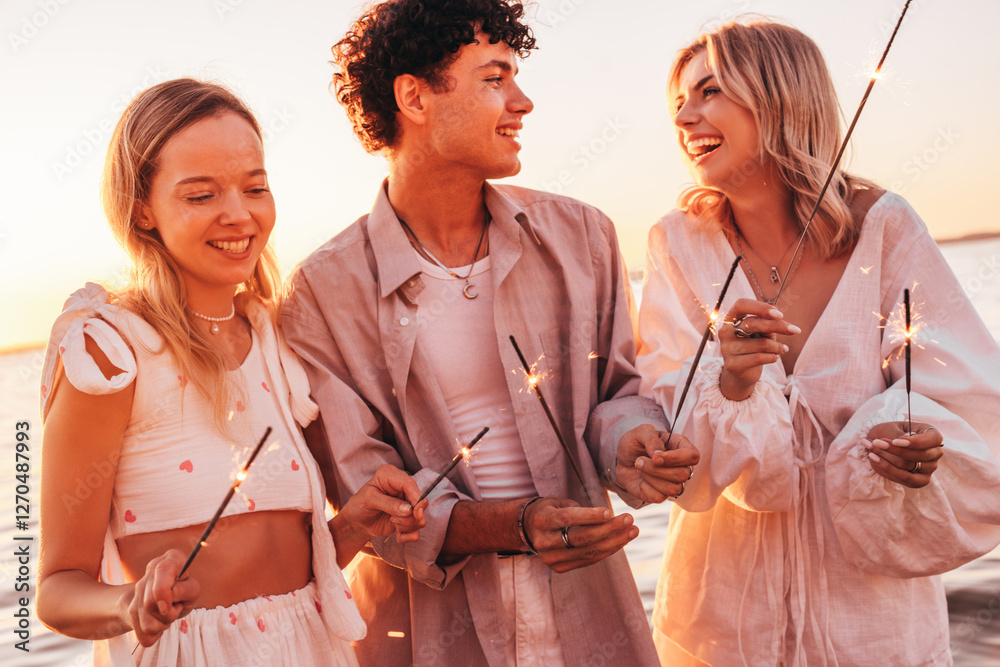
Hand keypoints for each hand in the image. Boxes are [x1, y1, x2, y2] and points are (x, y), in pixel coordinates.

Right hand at [126, 549, 199, 646]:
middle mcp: (152, 569)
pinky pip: (143, 634)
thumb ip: (187, 590)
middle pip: (150, 602)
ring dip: (162, 625)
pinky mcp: (129, 608)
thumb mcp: (193, 590)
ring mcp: (138, 588)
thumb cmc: (185, 593)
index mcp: (172, 559)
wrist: (166, 600)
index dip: (163, 591)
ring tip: (168, 613)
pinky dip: (154, 634)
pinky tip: (158, 621)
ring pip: (147, 623)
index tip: (167, 607)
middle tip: (176, 607)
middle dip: (168, 613)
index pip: (162, 569)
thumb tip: (170, 597)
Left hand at [342, 464, 427, 542]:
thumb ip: (388, 504)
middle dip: (410, 516)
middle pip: (420, 502)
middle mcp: (402, 488)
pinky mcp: (408, 518)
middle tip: (395, 520)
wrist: (356, 522)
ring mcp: (407, 503)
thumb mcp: (369, 500)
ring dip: (407, 525)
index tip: (416, 513)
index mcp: (391, 475)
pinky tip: (397, 533)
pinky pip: (417, 530)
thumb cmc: (359, 505)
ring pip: (420, 518)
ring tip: (392, 522)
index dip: (417, 498)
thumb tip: (409, 510)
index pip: (410, 484)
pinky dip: (408, 535)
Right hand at [523, 497, 637, 573]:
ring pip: (588, 552)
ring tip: (632, 531)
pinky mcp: (559, 568)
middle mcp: (544, 541)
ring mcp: (551, 558)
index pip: (568, 519)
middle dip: (609, 529)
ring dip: (614, 542)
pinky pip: (588, 560)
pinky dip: (607, 551)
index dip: (590, 516)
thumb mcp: (558, 502)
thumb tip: (608, 518)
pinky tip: (621, 541)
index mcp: (542, 520)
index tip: (610, 512)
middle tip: (630, 520)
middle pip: (582, 538)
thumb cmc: (549, 511)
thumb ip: (580, 510)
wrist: (529, 530)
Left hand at [614, 424, 699, 502]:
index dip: (676, 458)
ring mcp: (673, 482)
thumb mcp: (640, 432)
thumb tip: (659, 455)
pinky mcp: (661, 495)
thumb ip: (651, 438)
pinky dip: (645, 488)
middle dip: (656, 469)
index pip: (692, 456)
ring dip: (650, 477)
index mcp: (681, 447)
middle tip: (639, 460)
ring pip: (673, 489)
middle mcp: (682, 466)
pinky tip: (641, 480)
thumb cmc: (635, 444)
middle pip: (683, 475)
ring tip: (639, 468)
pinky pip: (659, 498)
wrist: (621, 460)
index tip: (655, 458)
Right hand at [719, 298, 799, 399]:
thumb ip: (768, 323)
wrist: (742, 372)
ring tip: (782, 349)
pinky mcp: (732, 365)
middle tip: (795, 330)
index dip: (760, 307)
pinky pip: (759, 358)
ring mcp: (726, 349)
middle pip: (752, 323)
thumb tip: (783, 321)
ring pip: (760, 344)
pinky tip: (775, 357)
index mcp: (730, 318)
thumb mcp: (762, 331)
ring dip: (777, 347)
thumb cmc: (754, 346)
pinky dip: (773, 357)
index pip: (741, 304)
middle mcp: (724, 332)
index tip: (779, 314)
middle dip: (777, 326)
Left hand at [862, 422, 943, 487]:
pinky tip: (874, 459)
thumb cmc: (889, 432)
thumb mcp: (890, 429)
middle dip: (895, 450)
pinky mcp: (919, 480)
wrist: (882, 443)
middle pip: (921, 455)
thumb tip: (897, 445)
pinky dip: (886, 469)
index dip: (915, 442)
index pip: (933, 439)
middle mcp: (935, 453)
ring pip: (908, 466)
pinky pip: (903, 477)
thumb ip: (895, 436)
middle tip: (875, 443)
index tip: (894, 441)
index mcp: (933, 435)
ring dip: (886, 458)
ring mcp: (929, 468)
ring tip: (870, 450)